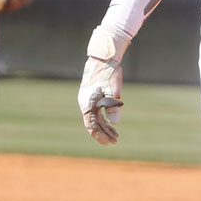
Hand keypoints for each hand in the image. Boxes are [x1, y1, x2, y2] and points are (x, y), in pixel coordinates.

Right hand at [79, 25, 127, 144]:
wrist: (103, 58)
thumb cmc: (108, 72)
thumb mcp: (113, 90)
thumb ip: (113, 106)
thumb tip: (115, 123)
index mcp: (88, 103)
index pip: (91, 125)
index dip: (99, 135)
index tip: (108, 142)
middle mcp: (85, 103)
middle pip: (93, 124)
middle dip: (103, 133)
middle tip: (115, 142)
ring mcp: (87, 100)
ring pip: (95, 119)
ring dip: (104, 127)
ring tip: (115, 136)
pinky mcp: (92, 97)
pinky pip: (96, 112)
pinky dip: (103, 119)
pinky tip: (111, 124)